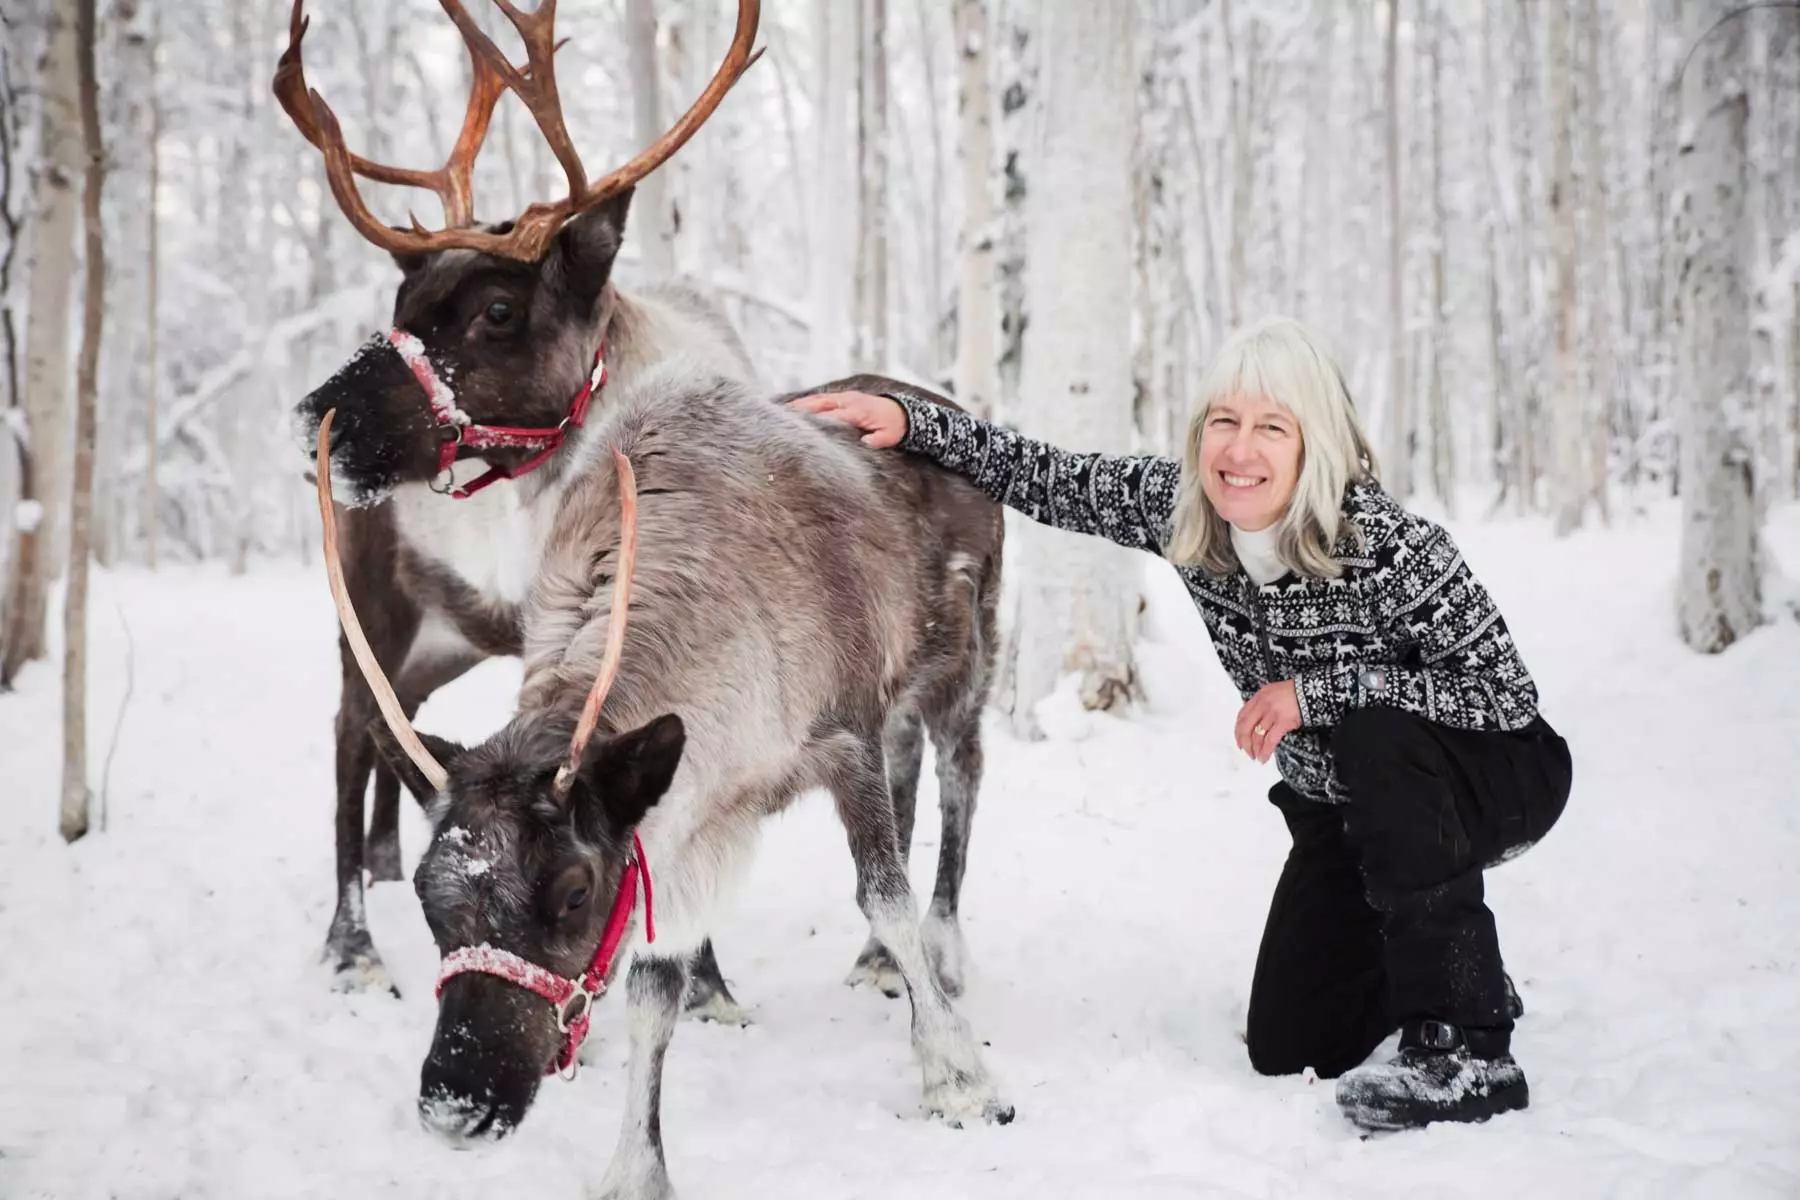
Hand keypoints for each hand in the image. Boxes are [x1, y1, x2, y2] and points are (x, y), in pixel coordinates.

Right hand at [786, 391, 907, 448]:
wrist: (903, 412)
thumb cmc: (893, 427)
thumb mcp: (888, 436)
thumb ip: (876, 440)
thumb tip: (864, 442)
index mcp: (857, 411)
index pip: (832, 416)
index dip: (815, 421)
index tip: (800, 429)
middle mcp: (848, 401)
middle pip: (820, 404)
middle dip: (801, 409)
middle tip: (781, 416)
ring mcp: (845, 397)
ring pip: (818, 399)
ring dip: (801, 404)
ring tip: (782, 410)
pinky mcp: (844, 398)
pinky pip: (823, 398)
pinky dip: (809, 402)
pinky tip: (797, 407)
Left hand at [1235, 681, 1299, 763]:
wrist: (1310, 691)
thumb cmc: (1295, 693)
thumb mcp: (1273, 692)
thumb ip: (1263, 704)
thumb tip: (1256, 721)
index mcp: (1259, 696)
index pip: (1242, 716)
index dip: (1238, 731)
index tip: (1239, 740)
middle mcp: (1263, 704)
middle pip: (1246, 727)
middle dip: (1244, 743)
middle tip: (1246, 752)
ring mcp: (1272, 713)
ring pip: (1257, 736)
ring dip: (1255, 750)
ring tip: (1256, 757)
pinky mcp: (1283, 722)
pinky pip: (1270, 740)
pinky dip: (1265, 751)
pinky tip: (1264, 757)